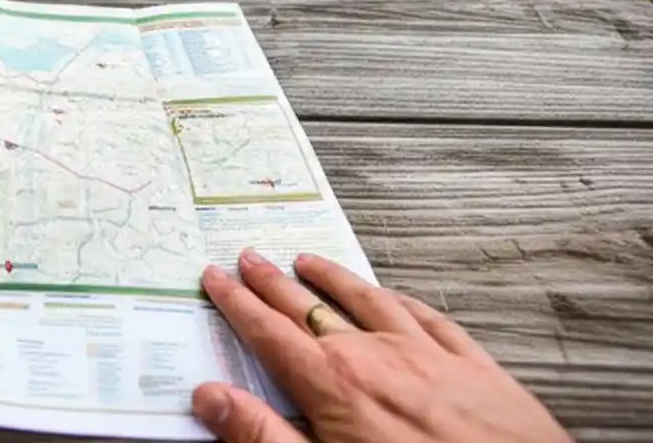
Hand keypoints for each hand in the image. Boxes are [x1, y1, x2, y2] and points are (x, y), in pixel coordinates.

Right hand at [193, 250, 569, 442]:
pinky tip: (393, 295)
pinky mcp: (473, 367)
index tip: (217, 279)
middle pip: (310, 309)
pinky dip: (401, 300)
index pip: (269, 333)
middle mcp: (375, 357)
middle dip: (273, 283)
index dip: (237, 303)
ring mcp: (427, 356)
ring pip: (368, 302)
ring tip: (309, 260)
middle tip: (250, 258)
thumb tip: (211, 397)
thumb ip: (261, 434)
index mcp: (333, 385)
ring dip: (333, 279)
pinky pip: (429, 318)